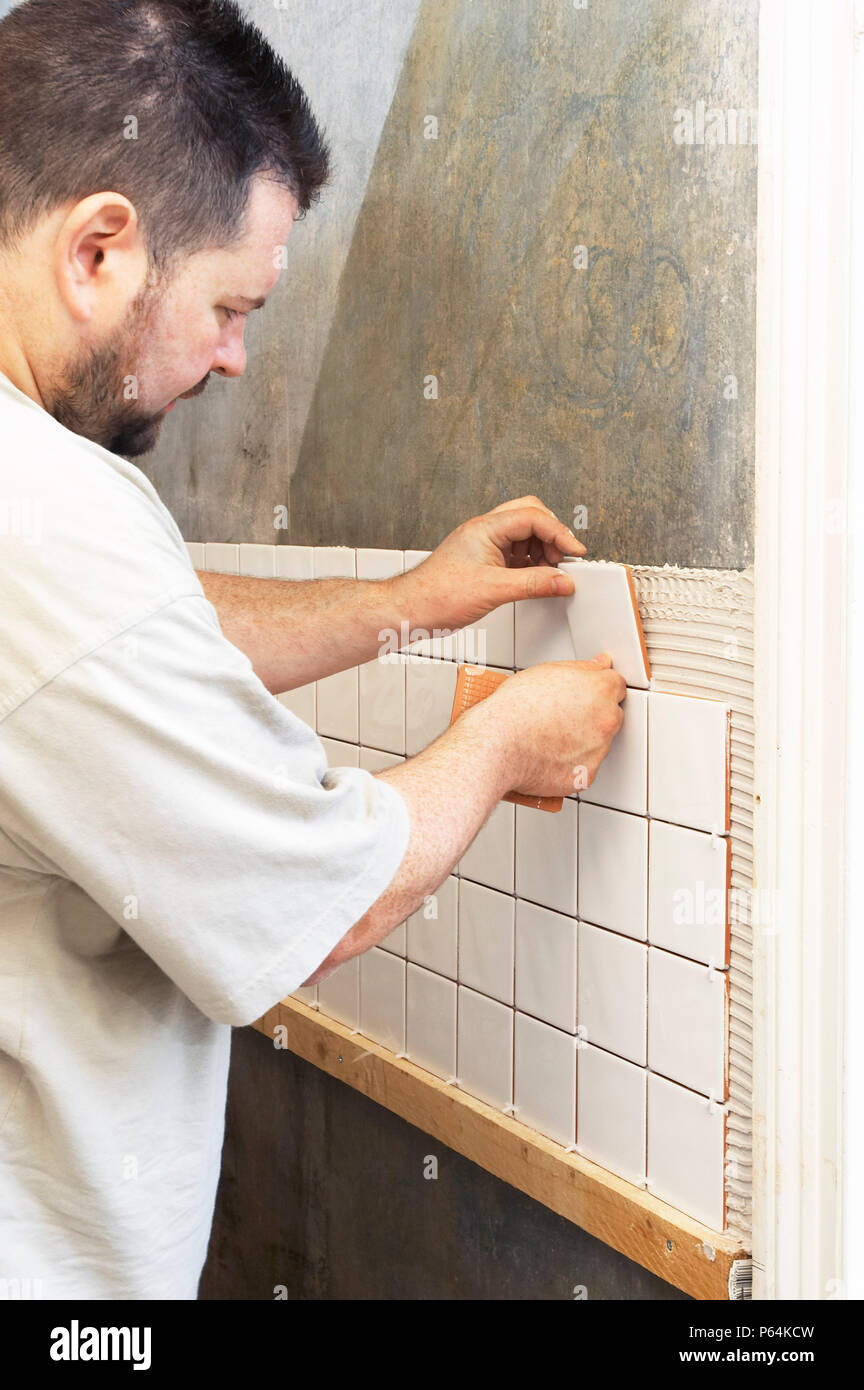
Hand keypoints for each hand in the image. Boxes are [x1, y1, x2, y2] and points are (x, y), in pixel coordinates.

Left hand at [399, 496, 585, 631]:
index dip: (559, 533)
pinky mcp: (484, 561)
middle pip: (530, 516)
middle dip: (551, 536)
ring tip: (550, 573)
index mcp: (486, 528)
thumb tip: (563, 581)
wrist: (411, 609)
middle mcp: (485, 531)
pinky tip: (535, 578)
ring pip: (524, 534)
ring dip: (542, 550)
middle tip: (563, 559)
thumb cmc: (437, 595)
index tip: (574, 553)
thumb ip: (533, 584)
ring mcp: (484, 544)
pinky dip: (530, 563)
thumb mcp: (493, 590)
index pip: (533, 517)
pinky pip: (515, 553)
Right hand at [471, 654, 626, 798]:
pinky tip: (549, 753)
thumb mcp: (546, 671)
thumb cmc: (514, 709)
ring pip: (599, 743)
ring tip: (550, 735)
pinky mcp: (585, 776)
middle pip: (611, 714)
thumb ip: (581, 668)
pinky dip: (571, 763)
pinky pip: (585, 767)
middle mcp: (605, 721)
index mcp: (600, 691)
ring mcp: (597, 751)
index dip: (598, 687)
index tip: (586, 693)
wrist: (496, 745)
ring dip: (583, 740)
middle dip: (594, 714)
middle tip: (563, 714)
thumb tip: (599, 665)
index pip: (616, 685)